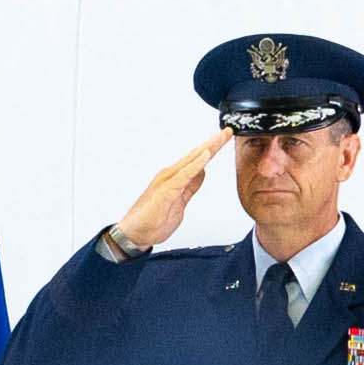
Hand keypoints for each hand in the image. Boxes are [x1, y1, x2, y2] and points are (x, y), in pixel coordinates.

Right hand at [113, 131, 232, 251]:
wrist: (135, 234)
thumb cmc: (152, 220)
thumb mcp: (180, 202)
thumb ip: (191, 186)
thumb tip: (201, 174)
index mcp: (176, 178)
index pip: (198, 160)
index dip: (213, 149)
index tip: (225, 138)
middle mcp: (171, 175)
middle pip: (196, 156)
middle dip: (213, 143)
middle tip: (228, 131)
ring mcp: (168, 182)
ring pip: (191, 161)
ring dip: (207, 149)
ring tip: (220, 137)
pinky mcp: (166, 191)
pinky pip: (184, 176)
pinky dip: (195, 165)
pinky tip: (205, 157)